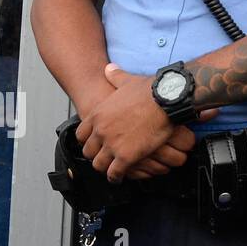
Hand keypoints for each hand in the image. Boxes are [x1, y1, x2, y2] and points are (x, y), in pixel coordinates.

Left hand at [77, 64, 214, 181]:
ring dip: (105, 168)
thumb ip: (115, 76)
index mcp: (98, 114)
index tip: (94, 143)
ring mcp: (112, 145)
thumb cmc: (149, 91)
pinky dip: (116, 177)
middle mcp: (101, 131)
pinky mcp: (126, 157)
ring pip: (99, 165)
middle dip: (95, 155)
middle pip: (88, 151)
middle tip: (103, 158)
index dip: (87, 140)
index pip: (81, 134)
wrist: (165, 100)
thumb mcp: (127, 81)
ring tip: (111, 170)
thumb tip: (109, 69)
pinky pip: (114, 173)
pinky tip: (120, 177)